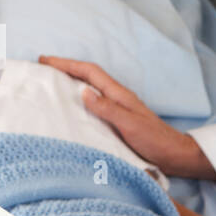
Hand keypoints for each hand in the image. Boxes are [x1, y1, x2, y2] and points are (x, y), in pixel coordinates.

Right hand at [39, 55, 215, 180]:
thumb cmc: (154, 139)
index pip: (89, 72)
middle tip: (42, 67)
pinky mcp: (115, 121)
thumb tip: (84, 92)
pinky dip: (77, 100)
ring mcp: (115, 108)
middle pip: (87, 76)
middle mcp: (115, 97)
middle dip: (64, 69)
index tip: (46, 60)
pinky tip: (70, 107)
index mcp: (118, 94)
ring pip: (88, 88)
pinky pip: (91, 104)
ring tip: (50, 83)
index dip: (67, 64)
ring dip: (69, 82)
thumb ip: (108, 108)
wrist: (173, 155)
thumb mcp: (130, 123)